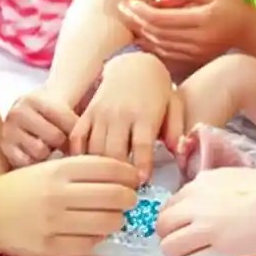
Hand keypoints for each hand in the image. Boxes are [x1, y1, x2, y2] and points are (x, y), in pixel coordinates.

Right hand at [0, 155, 138, 255]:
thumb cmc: (28, 186)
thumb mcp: (53, 167)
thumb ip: (86, 168)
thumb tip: (127, 175)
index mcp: (60, 170)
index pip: (111, 169)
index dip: (129, 174)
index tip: (133, 179)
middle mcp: (58, 195)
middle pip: (115, 196)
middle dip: (129, 198)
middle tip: (128, 199)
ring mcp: (53, 223)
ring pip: (108, 222)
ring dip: (117, 219)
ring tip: (111, 215)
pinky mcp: (50, 247)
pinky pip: (90, 244)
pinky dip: (99, 237)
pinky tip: (93, 230)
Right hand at [1, 88, 78, 167]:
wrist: (26, 118)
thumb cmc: (52, 116)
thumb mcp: (63, 109)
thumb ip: (77, 121)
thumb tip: (92, 142)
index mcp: (34, 99)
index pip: (66, 119)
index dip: (77, 131)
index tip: (81, 136)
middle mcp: (17, 112)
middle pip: (55, 137)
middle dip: (65, 143)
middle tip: (67, 145)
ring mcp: (8, 131)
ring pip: (41, 152)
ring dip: (50, 154)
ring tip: (52, 149)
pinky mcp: (4, 148)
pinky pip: (27, 163)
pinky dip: (36, 163)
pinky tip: (40, 157)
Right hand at [68, 51, 174, 182]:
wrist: (134, 65)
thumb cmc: (158, 91)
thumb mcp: (174, 105)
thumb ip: (176, 129)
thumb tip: (178, 152)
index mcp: (144, 114)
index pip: (142, 146)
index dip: (141, 167)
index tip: (141, 182)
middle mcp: (120, 114)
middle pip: (114, 151)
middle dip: (119, 174)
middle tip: (125, 190)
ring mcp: (101, 114)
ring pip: (94, 148)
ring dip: (100, 169)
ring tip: (108, 185)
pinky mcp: (87, 113)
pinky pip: (77, 138)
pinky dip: (78, 154)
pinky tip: (85, 169)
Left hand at [118, 0, 255, 64]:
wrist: (249, 37)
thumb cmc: (231, 9)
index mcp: (202, 20)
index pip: (162, 18)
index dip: (141, 11)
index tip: (127, 2)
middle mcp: (197, 40)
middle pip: (156, 32)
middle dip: (136, 20)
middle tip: (122, 9)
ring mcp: (194, 54)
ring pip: (158, 45)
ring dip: (140, 34)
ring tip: (128, 20)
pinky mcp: (193, 62)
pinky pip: (165, 55)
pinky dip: (150, 47)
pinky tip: (140, 38)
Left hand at [156, 168, 255, 255]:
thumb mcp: (241, 181)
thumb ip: (224, 191)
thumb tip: (222, 206)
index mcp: (206, 179)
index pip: (178, 198)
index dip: (182, 214)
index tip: (191, 224)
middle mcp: (196, 194)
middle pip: (164, 215)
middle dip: (169, 230)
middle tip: (184, 242)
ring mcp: (199, 215)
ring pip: (165, 233)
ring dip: (172, 245)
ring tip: (188, 254)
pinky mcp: (207, 235)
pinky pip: (177, 248)